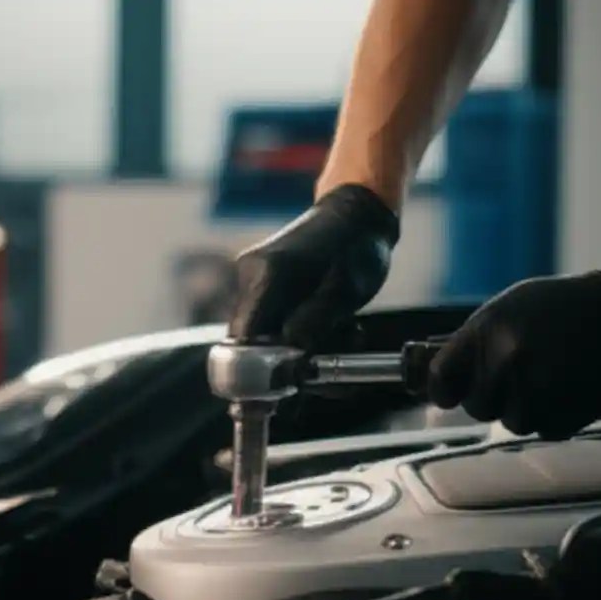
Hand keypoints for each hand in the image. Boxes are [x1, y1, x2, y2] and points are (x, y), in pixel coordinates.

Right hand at [228, 185, 398, 352]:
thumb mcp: (346, 290)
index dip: (259, 366)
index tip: (285, 384)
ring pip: (267, 332)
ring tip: (343, 332)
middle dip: (290, 356)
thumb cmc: (356, 246)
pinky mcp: (263, 284)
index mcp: (266, 273)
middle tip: (330, 357)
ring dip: (303, 343)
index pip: (244, 336)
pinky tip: (332, 323)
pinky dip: (301, 330)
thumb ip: (315, 322)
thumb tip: (290, 349)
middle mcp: (250, 275)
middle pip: (254, 338)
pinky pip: (274, 320)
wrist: (356, 214)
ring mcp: (254, 278)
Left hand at [427, 253, 600, 438]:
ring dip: (527, 407)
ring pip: (511, 421)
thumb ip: (476, 341)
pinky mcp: (566, 415)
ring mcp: (535, 392)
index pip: (440, 380)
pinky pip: (544, 429)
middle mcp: (505, 363)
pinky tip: (571, 387)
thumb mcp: (512, 306)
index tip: (451, 392)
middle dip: (494, 395)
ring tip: (552, 376)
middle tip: (521, 373)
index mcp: (486, 332)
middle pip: (477, 406)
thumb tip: (441, 374)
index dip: (445, 389)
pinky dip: (555, 416)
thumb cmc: (571, 305)